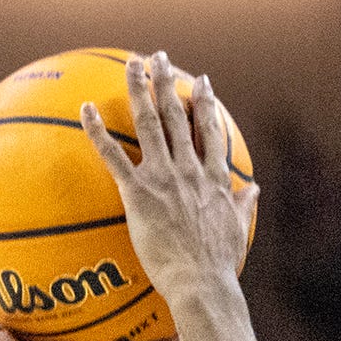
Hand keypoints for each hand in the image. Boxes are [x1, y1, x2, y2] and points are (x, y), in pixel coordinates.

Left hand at [80, 54, 257, 306]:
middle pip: (178, 115)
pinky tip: (85, 109)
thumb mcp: (238, 229)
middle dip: (169, 83)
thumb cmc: (218, 264)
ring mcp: (164, 177)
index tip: (203, 82)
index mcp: (212, 178)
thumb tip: (254, 188)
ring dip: (140, 89)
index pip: (210, 131)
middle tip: (160, 59)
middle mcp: (189, 169)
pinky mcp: (139, 193)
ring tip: (132, 64)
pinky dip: (97, 131)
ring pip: (150, 123)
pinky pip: (113, 156)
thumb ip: (244, 204)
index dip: (206, 103)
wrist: (201, 281)